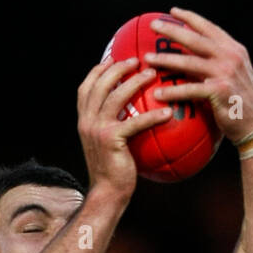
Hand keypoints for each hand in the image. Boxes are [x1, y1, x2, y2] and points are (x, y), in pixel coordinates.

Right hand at [78, 56, 172, 201]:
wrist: (106, 195)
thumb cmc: (113, 174)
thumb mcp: (109, 147)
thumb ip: (114, 128)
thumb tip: (132, 117)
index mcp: (84, 121)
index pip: (86, 88)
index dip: (98, 70)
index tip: (112, 58)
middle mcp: (87, 122)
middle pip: (101, 84)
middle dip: (118, 68)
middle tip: (138, 61)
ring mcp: (97, 130)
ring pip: (116, 96)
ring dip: (135, 82)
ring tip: (153, 74)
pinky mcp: (111, 140)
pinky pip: (135, 122)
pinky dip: (152, 116)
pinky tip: (168, 112)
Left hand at [143, 6, 252, 143]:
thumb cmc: (240, 100)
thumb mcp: (233, 73)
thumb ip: (217, 61)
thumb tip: (191, 55)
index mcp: (233, 49)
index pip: (209, 28)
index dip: (190, 18)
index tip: (172, 12)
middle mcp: (230, 56)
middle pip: (195, 39)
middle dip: (172, 30)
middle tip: (153, 25)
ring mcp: (225, 72)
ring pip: (189, 62)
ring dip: (166, 59)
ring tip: (148, 59)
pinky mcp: (219, 91)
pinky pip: (190, 89)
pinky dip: (173, 92)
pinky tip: (158, 94)